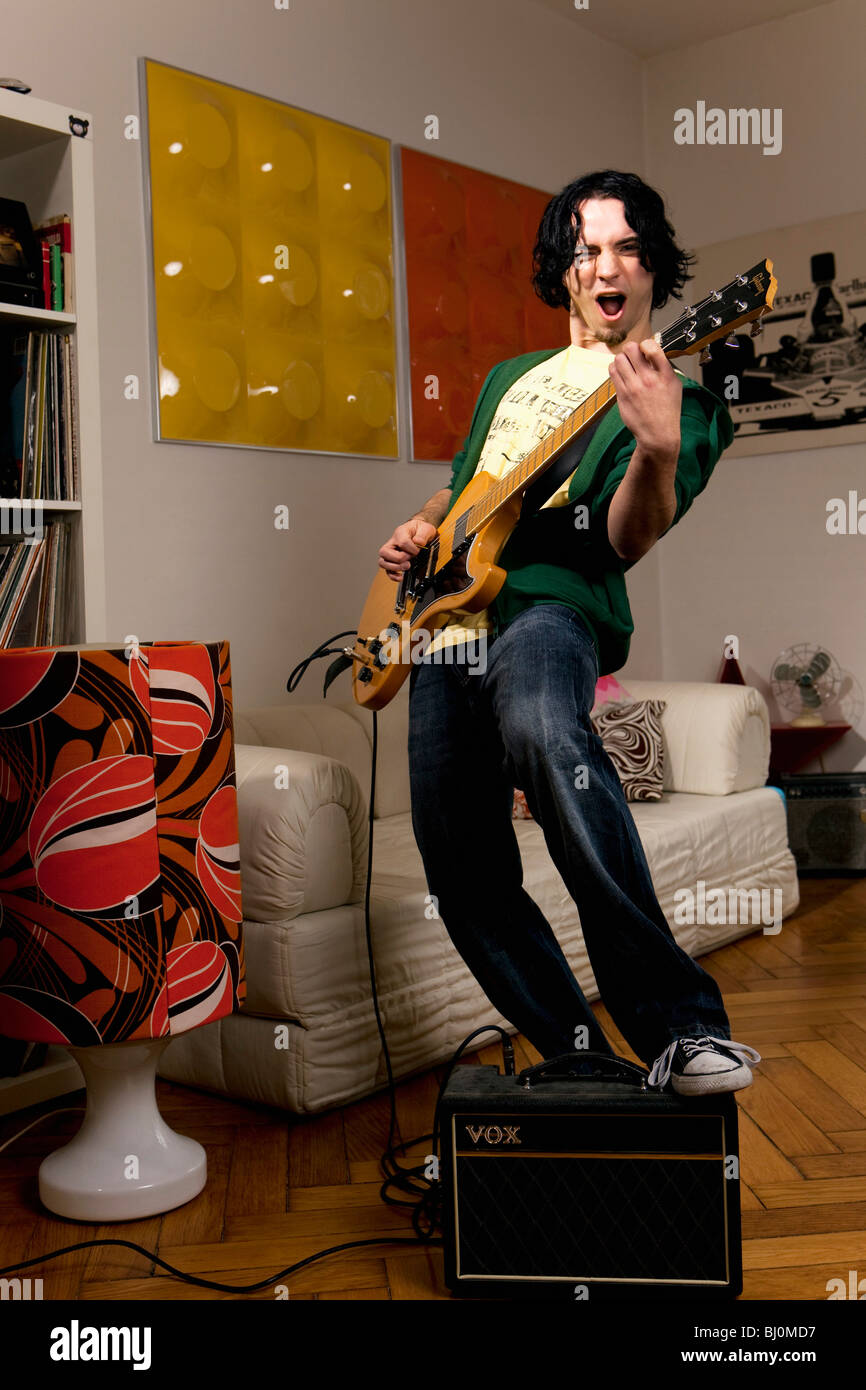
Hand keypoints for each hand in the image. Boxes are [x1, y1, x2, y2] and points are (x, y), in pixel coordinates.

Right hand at [378, 517, 437, 580]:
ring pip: (383, 562)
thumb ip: (422, 535)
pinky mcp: (393, 561)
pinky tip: (401, 576)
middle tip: (409, 560)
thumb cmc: (420, 530)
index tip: (418, 550)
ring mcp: (391, 552)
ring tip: (406, 567)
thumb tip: (418, 542)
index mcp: (400, 533)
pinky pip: (388, 570)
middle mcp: (392, 543)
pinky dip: (393, 575)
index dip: (412, 549)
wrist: (419, 532)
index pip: (402, 543)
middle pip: (384, 552)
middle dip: (398, 559)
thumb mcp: (425, 529)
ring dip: (394, 567)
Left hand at [609, 338, 681, 460]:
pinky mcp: (622, 395)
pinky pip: (613, 372)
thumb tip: (653, 352)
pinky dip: (615, 369)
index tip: (646, 350)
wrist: (658, 434)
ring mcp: (634, 387)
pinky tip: (621, 374)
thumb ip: (665, 367)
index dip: (646, 344)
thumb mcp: (675, 385)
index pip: (652, 347)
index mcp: (665, 375)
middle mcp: (649, 379)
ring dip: (622, 359)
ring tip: (627, 366)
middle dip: (631, 350)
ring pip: (619, 359)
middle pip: (631, 349)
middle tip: (634, 357)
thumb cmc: (667, 410)